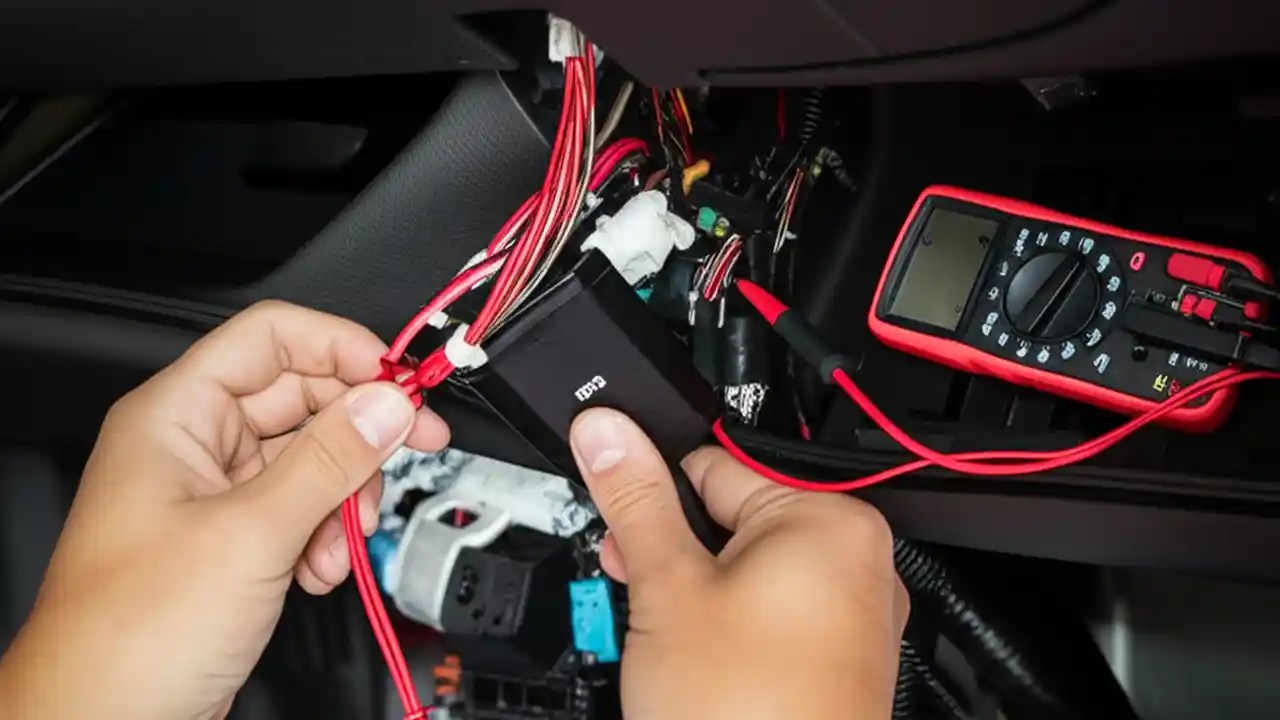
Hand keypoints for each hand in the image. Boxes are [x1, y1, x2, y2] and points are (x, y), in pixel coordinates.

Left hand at [0, 302, 449, 719]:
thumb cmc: (129, 636)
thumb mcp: (251, 534)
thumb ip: (329, 461)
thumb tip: (385, 404)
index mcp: (176, 416)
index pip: (273, 338)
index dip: (342, 349)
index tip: (400, 381)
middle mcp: (194, 446)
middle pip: (302, 399)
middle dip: (357, 434)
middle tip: (413, 447)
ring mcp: (213, 495)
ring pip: (310, 459)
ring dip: (344, 497)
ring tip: (345, 539)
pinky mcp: (233, 540)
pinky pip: (301, 509)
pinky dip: (326, 535)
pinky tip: (322, 569)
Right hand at [569, 408, 907, 718]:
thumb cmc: (744, 714)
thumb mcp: (668, 589)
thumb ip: (635, 499)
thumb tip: (608, 433)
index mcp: (830, 522)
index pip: (717, 465)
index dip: (654, 490)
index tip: (617, 508)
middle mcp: (859, 562)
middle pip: (736, 517)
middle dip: (673, 544)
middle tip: (632, 576)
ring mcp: (855, 617)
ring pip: (752, 569)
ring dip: (696, 587)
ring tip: (661, 630)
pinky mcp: (841, 661)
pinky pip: (777, 612)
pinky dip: (730, 622)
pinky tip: (694, 657)